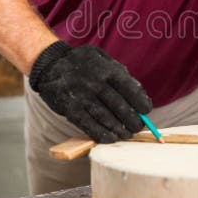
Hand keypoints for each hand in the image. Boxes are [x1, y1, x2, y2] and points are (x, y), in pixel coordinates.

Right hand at [29, 41, 151, 142]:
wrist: (50, 63)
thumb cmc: (82, 62)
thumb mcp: (102, 58)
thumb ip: (120, 73)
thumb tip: (139, 93)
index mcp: (107, 70)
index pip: (130, 89)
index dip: (141, 103)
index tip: (146, 111)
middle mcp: (96, 84)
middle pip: (120, 107)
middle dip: (133, 120)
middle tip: (138, 127)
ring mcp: (82, 97)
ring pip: (106, 119)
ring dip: (119, 130)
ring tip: (127, 134)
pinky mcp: (71, 109)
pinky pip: (89, 125)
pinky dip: (102, 134)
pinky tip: (110, 138)